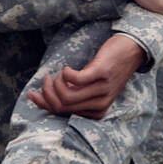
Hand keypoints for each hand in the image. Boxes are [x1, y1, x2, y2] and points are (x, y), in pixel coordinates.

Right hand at [28, 34, 146, 118]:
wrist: (130, 51)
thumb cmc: (106, 68)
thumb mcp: (89, 87)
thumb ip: (71, 95)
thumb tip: (41, 97)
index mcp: (96, 112)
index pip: (63, 112)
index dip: (44, 104)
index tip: (32, 93)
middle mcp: (100, 104)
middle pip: (62, 105)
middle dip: (47, 92)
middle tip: (46, 78)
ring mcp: (102, 89)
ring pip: (66, 96)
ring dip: (56, 83)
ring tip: (58, 74)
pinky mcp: (102, 74)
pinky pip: (76, 80)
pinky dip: (66, 74)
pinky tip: (67, 68)